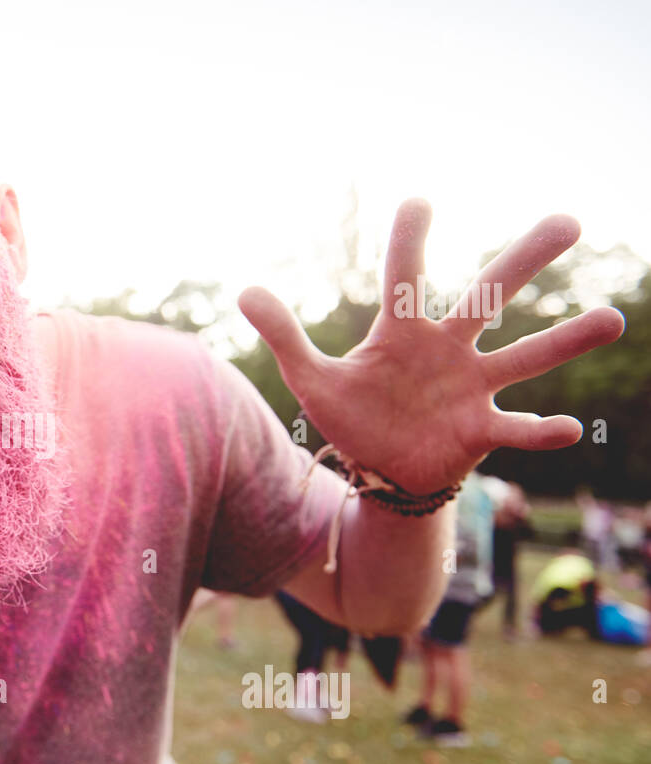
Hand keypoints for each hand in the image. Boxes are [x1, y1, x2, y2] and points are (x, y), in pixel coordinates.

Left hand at [238, 200, 624, 494]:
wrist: (382, 468)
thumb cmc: (354, 415)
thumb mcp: (311, 379)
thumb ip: (284, 336)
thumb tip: (245, 290)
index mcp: (402, 333)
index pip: (404, 279)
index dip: (409, 243)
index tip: (418, 201)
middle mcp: (448, 350)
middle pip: (487, 298)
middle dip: (522, 261)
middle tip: (568, 221)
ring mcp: (471, 389)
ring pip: (525, 358)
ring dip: (565, 341)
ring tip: (611, 318)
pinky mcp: (480, 431)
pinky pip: (515, 429)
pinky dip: (540, 432)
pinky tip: (571, 429)